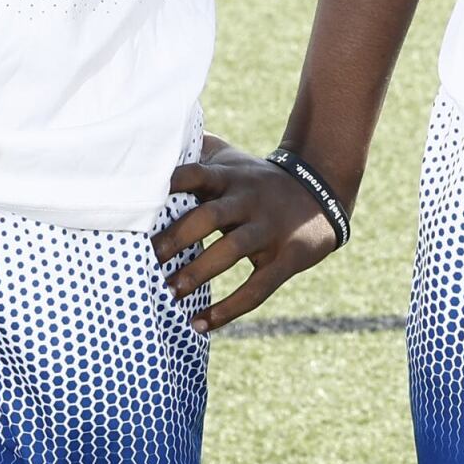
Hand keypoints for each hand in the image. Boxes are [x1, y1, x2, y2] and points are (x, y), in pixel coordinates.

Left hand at [155, 136, 343, 329]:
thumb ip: (196, 152)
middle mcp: (249, 200)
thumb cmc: (257, 180)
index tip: (141, 201)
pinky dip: (228, 310)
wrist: (322, 191)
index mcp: (230, 177)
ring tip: (170, 291)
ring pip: (232, 251)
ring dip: (198, 272)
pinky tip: (200, 324)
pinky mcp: (286, 258)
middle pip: (210, 215)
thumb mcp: (231, 160)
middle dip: (177, 238)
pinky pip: (256, 288)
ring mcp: (269, 229)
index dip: (171, 184)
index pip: (196, 174)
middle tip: (149, 258)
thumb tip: (151, 140)